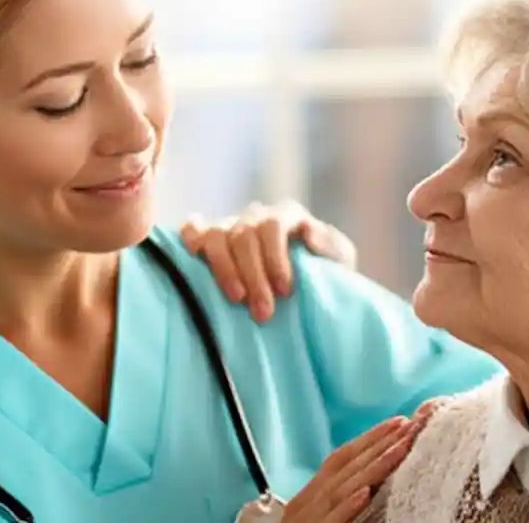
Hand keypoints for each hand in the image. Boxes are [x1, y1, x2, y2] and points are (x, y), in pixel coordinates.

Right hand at [180, 200, 357, 321]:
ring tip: (237, 300)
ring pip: (215, 237)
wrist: (309, 291)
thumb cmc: (324, 275)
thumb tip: (307, 231)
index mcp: (286, 215)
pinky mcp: (208, 239)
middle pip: (243, 236)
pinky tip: (195, 264)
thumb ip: (329, 244)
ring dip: (225, 270)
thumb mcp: (339, 260)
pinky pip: (191, 231)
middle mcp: (255, 216)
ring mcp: (229, 226)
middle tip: (264, 313)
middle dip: (254, 276)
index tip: (285, 291)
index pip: (272, 226)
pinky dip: (190, 242)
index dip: (275, 258)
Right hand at [282, 414, 421, 522]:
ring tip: (400, 447)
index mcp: (312, 494)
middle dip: (379, 443)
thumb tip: (367, 484)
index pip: (343, 458)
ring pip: (344, 487)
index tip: (399, 422)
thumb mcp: (315, 515)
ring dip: (373, 466)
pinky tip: (366, 492)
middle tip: (409, 424)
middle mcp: (309, 501)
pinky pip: (332, 521)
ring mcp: (309, 518)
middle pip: (347, 466)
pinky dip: (348, 505)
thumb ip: (336, 499)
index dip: (369, 438)